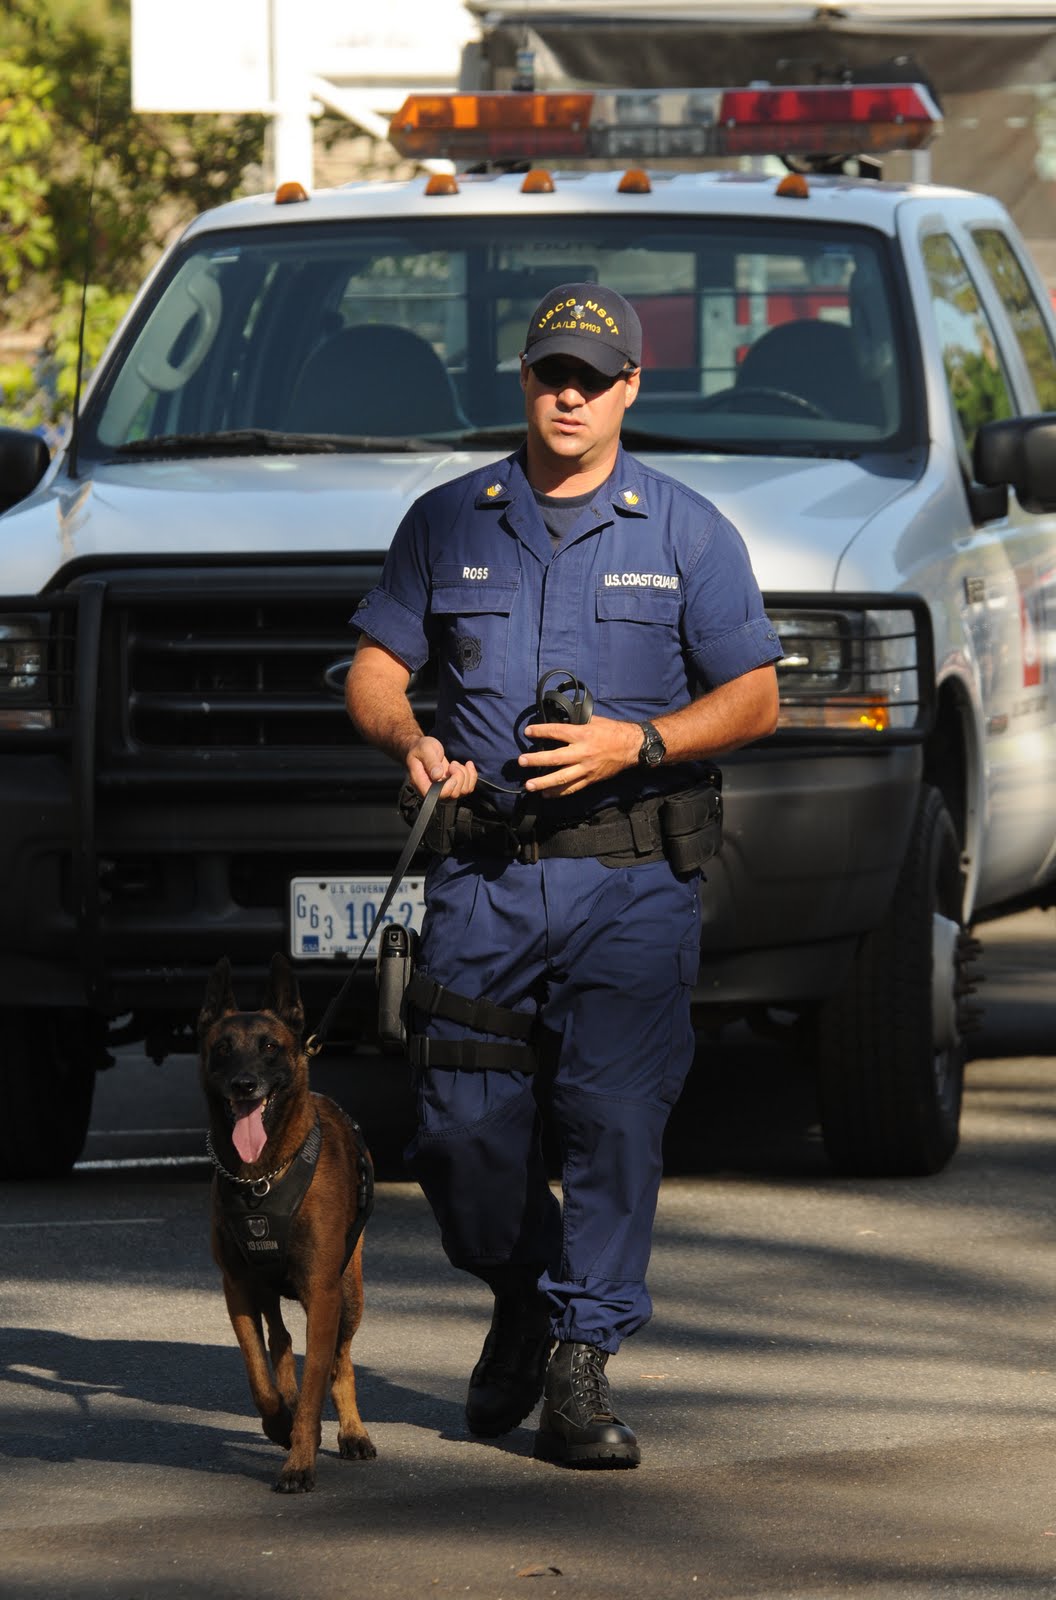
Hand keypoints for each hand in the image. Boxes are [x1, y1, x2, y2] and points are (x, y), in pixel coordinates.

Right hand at [406, 736, 477, 799]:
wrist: (423, 749)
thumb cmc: (420, 748)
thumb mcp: (424, 750)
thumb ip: (431, 762)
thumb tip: (437, 776)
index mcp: (422, 784)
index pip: (439, 795)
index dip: (450, 785)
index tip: (451, 769)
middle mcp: (433, 791)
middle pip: (454, 794)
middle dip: (459, 776)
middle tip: (453, 764)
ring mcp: (444, 790)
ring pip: (463, 791)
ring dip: (465, 775)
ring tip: (455, 764)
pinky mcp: (453, 786)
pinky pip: (469, 787)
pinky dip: (472, 775)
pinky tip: (467, 764)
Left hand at [518, 716, 640, 797]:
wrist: (631, 747)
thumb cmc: (612, 731)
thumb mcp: (593, 721)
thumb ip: (575, 723)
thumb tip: (557, 721)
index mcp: (582, 734)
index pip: (557, 732)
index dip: (541, 731)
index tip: (528, 732)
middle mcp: (583, 752)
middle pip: (555, 758)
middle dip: (536, 760)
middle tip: (521, 761)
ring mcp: (586, 768)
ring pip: (562, 778)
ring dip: (544, 782)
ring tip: (529, 785)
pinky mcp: (590, 779)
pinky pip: (572, 788)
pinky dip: (558, 793)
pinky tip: (546, 794)